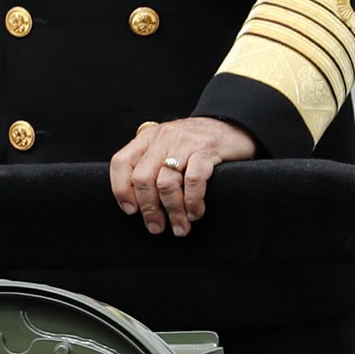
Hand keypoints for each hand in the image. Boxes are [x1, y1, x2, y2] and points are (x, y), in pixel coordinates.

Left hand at [110, 116, 255, 236]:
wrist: (233, 126)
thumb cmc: (196, 144)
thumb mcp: (166, 146)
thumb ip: (149, 162)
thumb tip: (135, 201)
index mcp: (147, 138)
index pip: (121, 163)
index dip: (120, 190)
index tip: (131, 211)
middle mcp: (163, 138)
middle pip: (142, 178)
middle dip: (148, 209)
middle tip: (156, 227)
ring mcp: (184, 143)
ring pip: (166, 183)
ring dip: (172, 211)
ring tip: (180, 227)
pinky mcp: (207, 150)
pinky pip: (193, 181)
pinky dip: (192, 202)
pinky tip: (195, 213)